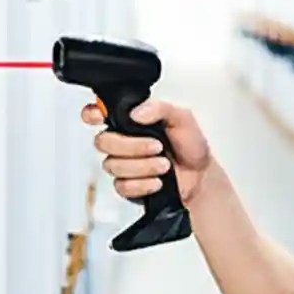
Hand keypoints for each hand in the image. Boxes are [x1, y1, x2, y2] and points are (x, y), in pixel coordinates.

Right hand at [82, 98, 212, 206]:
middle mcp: (122, 141)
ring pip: (113, 165)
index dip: (92, 113)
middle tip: (157, 146)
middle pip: (102, 141)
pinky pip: (122, 186)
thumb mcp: (182, 117)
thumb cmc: (190, 145)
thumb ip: (160, 108)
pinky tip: (158, 181)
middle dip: (132, 146)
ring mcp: (122, 164)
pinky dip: (143, 184)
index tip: (101, 116)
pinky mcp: (126, 186)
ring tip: (164, 164)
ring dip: (143, 166)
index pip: (96, 112)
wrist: (200, 176)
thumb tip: (136, 112)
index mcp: (130, 120)